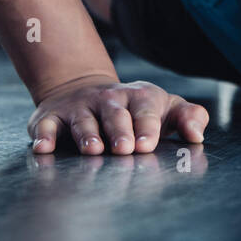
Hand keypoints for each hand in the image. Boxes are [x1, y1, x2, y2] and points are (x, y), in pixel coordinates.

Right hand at [28, 76, 208, 154]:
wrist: (86, 90)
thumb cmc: (136, 109)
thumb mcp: (166, 107)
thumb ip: (189, 118)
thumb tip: (197, 137)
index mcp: (140, 97)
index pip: (145, 110)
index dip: (147, 127)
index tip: (147, 145)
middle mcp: (109, 100)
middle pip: (115, 113)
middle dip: (120, 131)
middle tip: (125, 150)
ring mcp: (79, 107)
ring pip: (82, 120)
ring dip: (87, 135)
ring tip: (93, 151)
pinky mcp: (51, 117)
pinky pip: (45, 125)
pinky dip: (43, 136)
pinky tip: (44, 148)